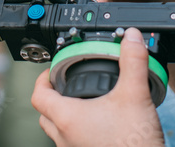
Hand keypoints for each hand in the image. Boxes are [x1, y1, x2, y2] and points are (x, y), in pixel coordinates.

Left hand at [31, 28, 164, 146]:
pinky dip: (78, 131)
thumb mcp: (136, 95)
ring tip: (85, 103)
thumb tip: (131, 38)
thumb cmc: (134, 145)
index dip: (42, 78)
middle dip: (52, 96)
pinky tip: (100, 125)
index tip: (53, 70)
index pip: (38, 95)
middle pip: (44, 113)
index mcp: (67, 118)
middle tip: (66, 84)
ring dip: (64, 116)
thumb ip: (133, 62)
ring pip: (57, 131)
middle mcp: (64, 138)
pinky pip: (72, 143)